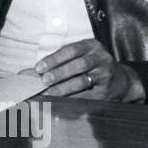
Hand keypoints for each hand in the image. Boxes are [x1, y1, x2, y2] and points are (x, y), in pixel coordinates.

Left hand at [23, 38, 144, 102]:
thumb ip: (56, 62)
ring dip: (64, 87)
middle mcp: (101, 58)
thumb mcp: (78, 57)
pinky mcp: (106, 91)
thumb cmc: (90, 66)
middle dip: (59, 72)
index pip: (72, 50)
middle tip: (44, 80)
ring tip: (49, 92)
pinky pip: (87, 95)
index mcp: (92, 46)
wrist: (121, 81)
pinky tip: (60, 101)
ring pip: (83, 80)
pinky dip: (71, 98)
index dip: (54, 58)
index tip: (39, 67)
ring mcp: (105, 75)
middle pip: (79, 64)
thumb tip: (26, 72)